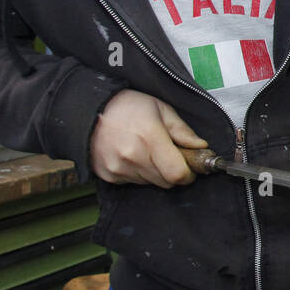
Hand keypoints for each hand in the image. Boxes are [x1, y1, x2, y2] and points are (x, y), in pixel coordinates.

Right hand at [90, 89, 207, 187]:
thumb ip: (182, 130)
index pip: (177, 174)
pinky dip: (139, 173)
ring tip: (146, 150)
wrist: (89, 110)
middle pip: (166, 182)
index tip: (190, 167)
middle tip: (168, 154)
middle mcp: (133, 157)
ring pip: (151, 183)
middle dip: (173, 171)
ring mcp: (119, 168)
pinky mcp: (109, 176)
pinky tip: (132, 155)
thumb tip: (200, 146)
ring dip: (155, 172)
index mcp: (150, 137)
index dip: (188, 174)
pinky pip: (134, 182)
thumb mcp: (160, 108)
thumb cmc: (126, 106)